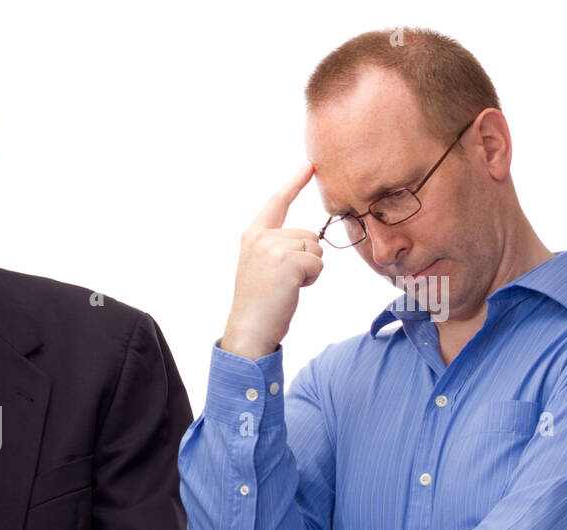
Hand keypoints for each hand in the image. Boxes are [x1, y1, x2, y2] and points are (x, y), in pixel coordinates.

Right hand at [221, 162, 324, 360]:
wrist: (248, 329)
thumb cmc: (259, 303)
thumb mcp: (262, 266)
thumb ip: (279, 246)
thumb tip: (312, 242)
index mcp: (253, 235)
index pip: (278, 202)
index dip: (295, 182)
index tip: (310, 164)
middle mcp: (261, 236)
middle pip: (308, 234)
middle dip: (306, 259)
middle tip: (283, 281)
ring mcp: (273, 248)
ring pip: (316, 249)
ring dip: (310, 271)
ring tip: (286, 286)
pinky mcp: (288, 262)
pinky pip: (318, 265)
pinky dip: (311, 281)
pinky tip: (291, 291)